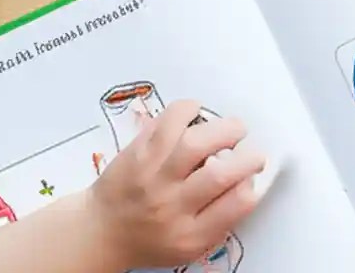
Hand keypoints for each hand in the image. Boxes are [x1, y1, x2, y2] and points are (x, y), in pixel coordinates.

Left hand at [89, 100, 265, 269]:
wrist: (102, 230)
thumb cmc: (153, 237)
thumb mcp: (190, 244)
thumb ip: (219, 218)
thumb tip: (247, 180)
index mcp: (190, 235)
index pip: (236, 206)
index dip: (252, 184)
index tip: (252, 177)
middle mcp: (170, 206)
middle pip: (218, 175)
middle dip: (247, 158)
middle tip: (252, 152)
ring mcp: (151, 176)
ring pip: (192, 143)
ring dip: (223, 129)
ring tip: (234, 129)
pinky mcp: (137, 152)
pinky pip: (166, 122)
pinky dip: (188, 110)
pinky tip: (198, 114)